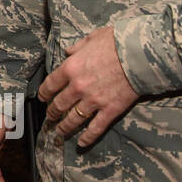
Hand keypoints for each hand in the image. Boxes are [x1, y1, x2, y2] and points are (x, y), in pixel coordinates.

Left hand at [38, 26, 139, 147]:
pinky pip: (95, 127)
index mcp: (71, 68)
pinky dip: (87, 137)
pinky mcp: (110, 110)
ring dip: (64, 127)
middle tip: (49, 117)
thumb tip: (69, 52)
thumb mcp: (91, 38)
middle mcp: (78, 87)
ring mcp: (94, 100)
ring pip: (73, 119)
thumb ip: (77, 47)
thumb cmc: (116, 42)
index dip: (44, 93)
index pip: (50, 84)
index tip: (42, 98)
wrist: (139, 55)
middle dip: (52, 113)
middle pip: (59, 104)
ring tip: (59, 132)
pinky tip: (81, 143)